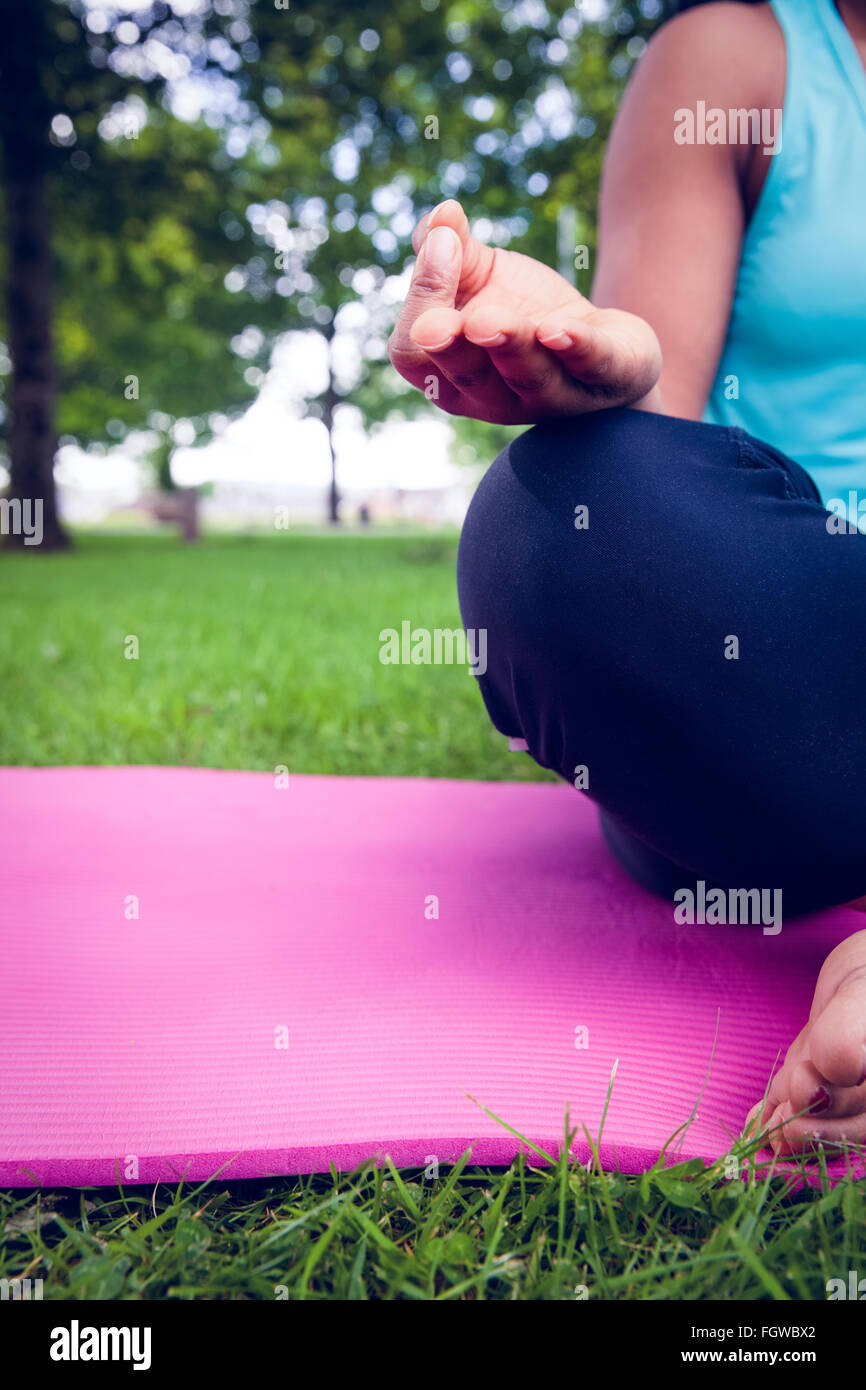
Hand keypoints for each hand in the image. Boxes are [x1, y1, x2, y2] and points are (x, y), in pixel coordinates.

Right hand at [387, 199, 661, 424]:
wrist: (600, 337)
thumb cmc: (526, 311)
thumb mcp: (484, 275)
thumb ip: (453, 247)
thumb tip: (442, 214)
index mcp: (450, 376)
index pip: (414, 354)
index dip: (422, 301)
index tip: (442, 242)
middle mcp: (495, 398)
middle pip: (465, 377)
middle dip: (453, 347)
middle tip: (440, 324)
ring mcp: (552, 396)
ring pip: (527, 377)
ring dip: (509, 346)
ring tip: (494, 322)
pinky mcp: (607, 379)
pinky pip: (591, 366)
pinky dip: (576, 347)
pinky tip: (558, 328)